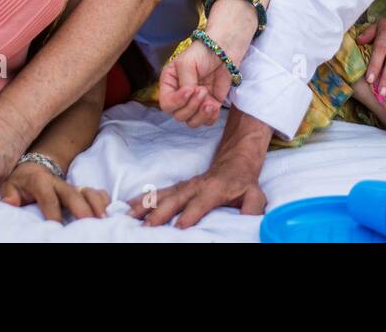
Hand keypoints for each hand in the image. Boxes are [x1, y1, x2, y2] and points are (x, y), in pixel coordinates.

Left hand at [0, 162, 110, 222]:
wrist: (34, 168)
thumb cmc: (21, 183)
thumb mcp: (9, 186)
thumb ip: (9, 195)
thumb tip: (10, 202)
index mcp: (40, 181)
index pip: (48, 197)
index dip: (53, 211)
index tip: (57, 226)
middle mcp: (59, 182)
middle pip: (73, 193)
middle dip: (82, 206)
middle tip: (90, 220)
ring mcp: (72, 185)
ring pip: (87, 191)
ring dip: (97, 203)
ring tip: (103, 218)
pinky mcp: (81, 188)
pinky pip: (96, 192)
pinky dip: (104, 200)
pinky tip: (109, 211)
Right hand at [127, 155, 265, 228]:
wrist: (236, 159)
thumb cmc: (244, 181)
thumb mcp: (255, 195)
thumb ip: (252, 208)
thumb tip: (249, 220)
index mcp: (215, 189)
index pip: (200, 203)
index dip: (191, 214)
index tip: (179, 226)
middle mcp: (196, 186)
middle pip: (176, 199)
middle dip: (160, 212)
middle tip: (147, 227)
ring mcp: (185, 185)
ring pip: (163, 195)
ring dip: (146, 205)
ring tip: (130, 216)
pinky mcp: (179, 186)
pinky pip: (159, 192)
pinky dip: (144, 198)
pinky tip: (130, 205)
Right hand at [159, 43, 228, 127]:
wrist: (224, 51)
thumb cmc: (202, 53)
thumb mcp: (187, 64)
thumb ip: (185, 83)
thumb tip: (189, 96)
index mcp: (169, 85)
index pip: (166, 104)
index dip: (177, 102)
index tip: (190, 90)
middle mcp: (179, 97)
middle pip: (179, 116)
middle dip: (192, 106)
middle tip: (203, 90)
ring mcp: (195, 103)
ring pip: (192, 122)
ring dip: (201, 115)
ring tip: (210, 103)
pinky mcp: (209, 106)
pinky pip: (207, 121)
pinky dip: (211, 117)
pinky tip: (215, 105)